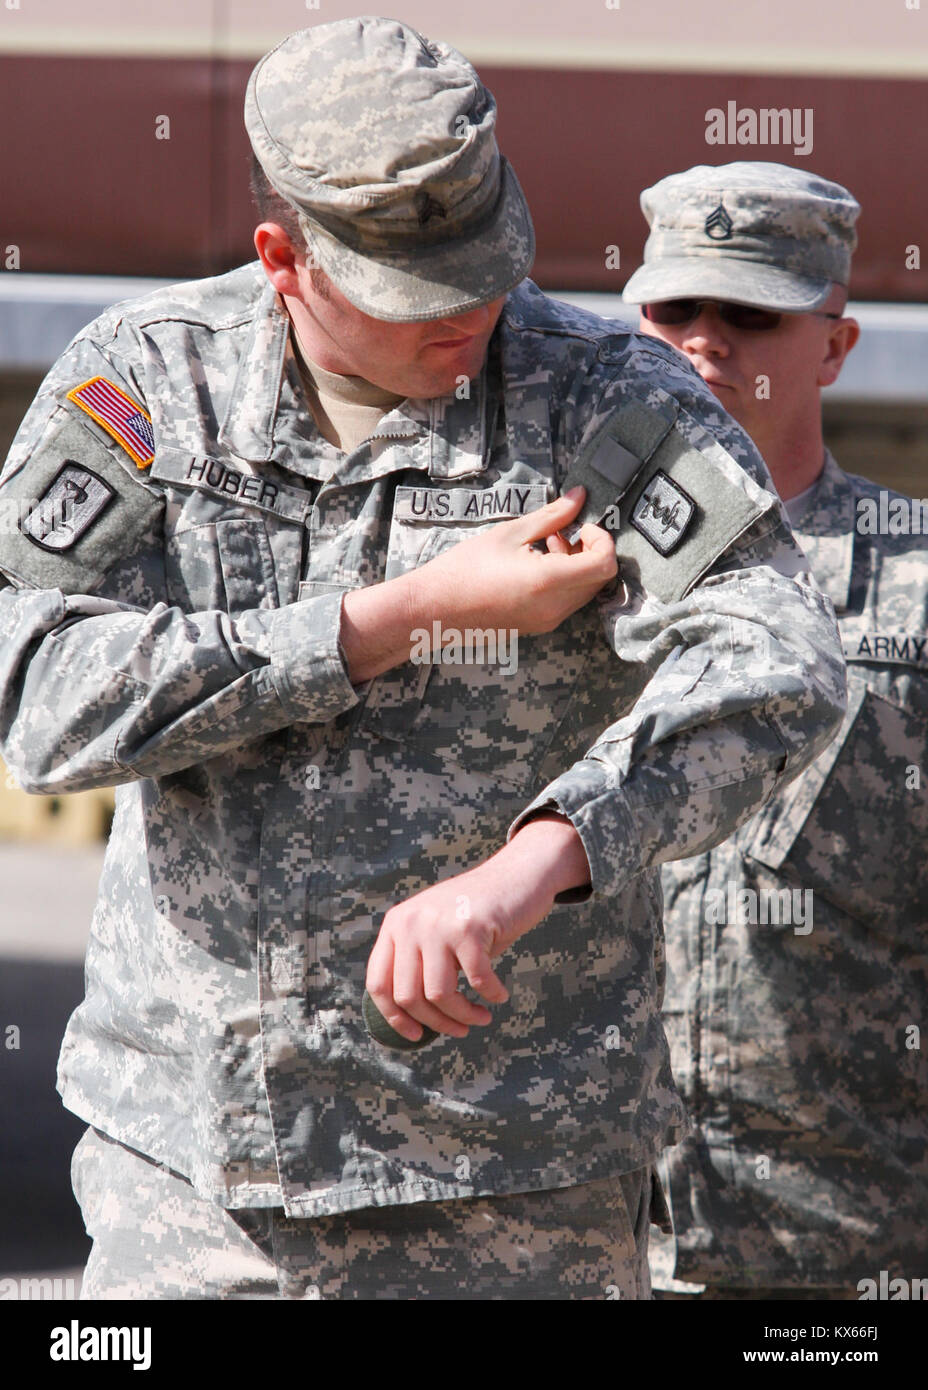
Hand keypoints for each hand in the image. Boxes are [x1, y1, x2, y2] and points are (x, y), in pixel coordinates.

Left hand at [365, 816, 590, 1041]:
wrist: (517, 874)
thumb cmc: (478, 913)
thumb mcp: (436, 930)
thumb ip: (419, 963)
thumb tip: (412, 1021)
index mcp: (395, 925)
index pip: (378, 984)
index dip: (394, 1018)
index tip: (416, 1036)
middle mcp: (410, 923)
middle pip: (409, 996)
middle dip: (437, 1023)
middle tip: (462, 1030)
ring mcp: (438, 924)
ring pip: (440, 995)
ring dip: (464, 1015)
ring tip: (482, 1017)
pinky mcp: (469, 927)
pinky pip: (477, 980)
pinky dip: (491, 994)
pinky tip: (500, 995)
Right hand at [412, 486, 616, 635]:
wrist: (435, 609)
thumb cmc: (465, 569)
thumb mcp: (510, 533)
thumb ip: (551, 516)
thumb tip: (579, 496)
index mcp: (549, 581)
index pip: (604, 564)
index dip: (601, 540)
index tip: (580, 526)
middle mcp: (555, 607)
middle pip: (599, 578)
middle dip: (589, 551)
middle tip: (563, 532)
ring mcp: (548, 621)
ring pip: (585, 590)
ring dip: (577, 565)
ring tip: (546, 546)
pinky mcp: (540, 626)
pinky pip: (568, 601)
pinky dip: (565, 580)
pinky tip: (536, 564)